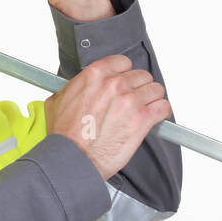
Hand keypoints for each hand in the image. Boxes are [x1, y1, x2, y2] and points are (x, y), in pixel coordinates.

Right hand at [44, 54, 171, 180]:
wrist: (72, 158)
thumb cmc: (64, 135)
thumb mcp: (57, 101)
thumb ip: (73, 89)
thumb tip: (77, 88)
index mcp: (95, 75)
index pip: (123, 63)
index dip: (125, 74)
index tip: (124, 83)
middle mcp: (115, 84)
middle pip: (142, 76)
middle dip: (139, 88)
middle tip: (133, 101)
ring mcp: (130, 100)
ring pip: (156, 89)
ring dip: (152, 99)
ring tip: (144, 109)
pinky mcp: (142, 119)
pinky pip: (163, 107)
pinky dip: (161, 112)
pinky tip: (154, 118)